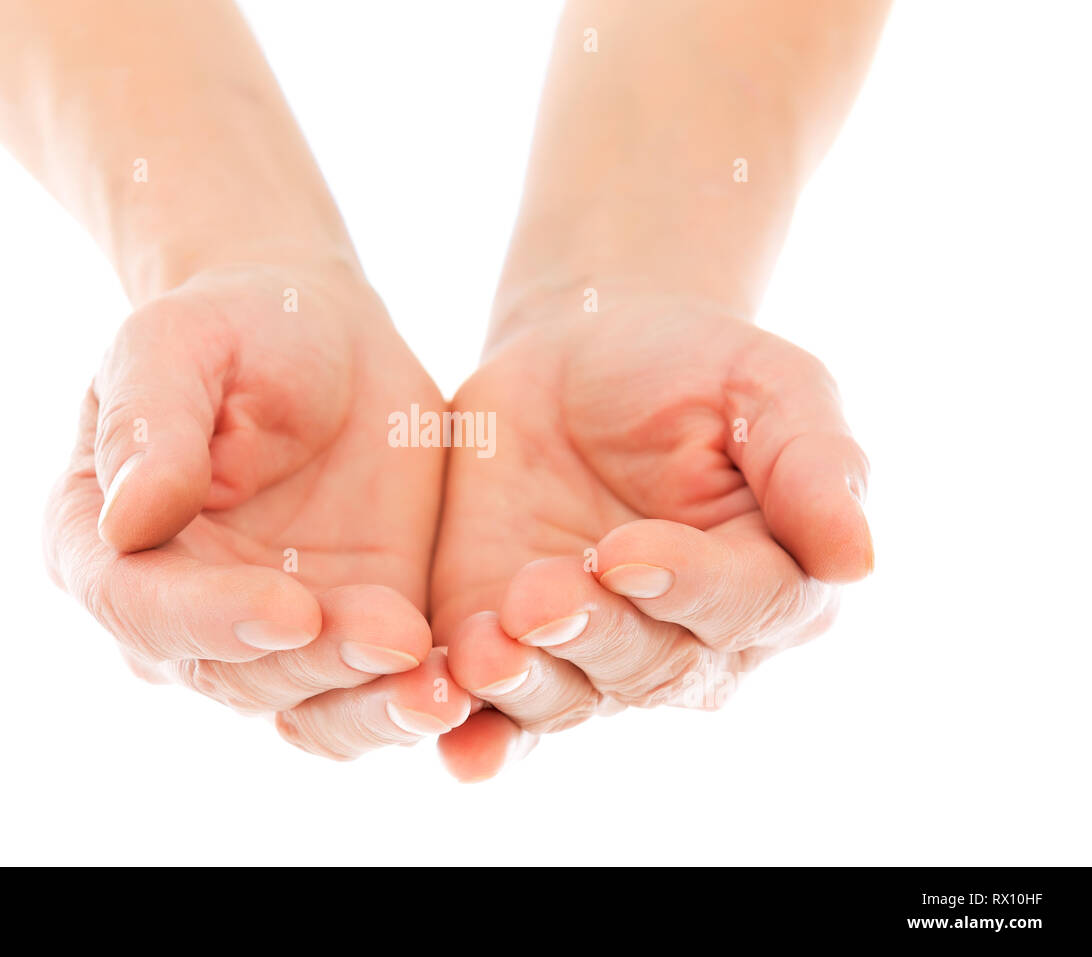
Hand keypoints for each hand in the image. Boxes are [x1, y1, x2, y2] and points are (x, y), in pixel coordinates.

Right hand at [44, 265, 468, 758]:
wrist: (322, 343)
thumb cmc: (234, 329)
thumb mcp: (178, 345)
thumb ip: (150, 424)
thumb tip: (128, 523)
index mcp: (104, 546)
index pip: (142, 607)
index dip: (213, 620)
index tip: (291, 609)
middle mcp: (177, 614)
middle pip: (233, 675)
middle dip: (315, 665)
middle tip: (398, 640)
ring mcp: (265, 639)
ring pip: (307, 708)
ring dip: (372, 707)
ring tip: (443, 690)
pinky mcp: (349, 637)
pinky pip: (374, 694)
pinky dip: (415, 699)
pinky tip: (470, 683)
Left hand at [430, 294, 872, 780]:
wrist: (575, 361)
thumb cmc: (690, 369)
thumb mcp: (767, 384)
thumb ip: (814, 460)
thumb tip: (857, 558)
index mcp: (773, 580)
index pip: (744, 605)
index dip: (687, 586)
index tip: (625, 550)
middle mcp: (689, 639)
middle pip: (653, 666)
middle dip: (595, 634)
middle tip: (539, 594)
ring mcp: (594, 655)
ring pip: (572, 699)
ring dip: (528, 686)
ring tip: (485, 652)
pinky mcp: (513, 650)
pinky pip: (499, 715)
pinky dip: (477, 735)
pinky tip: (450, 738)